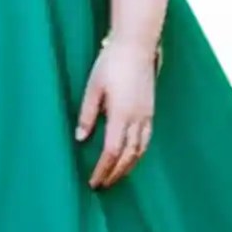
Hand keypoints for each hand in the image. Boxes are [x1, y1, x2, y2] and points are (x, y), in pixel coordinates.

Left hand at [76, 40, 158, 188]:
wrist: (137, 46)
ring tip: (116, 176)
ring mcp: (147, 115)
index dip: (102, 170)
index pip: (111, 152)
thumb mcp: (93, 88)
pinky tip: (131, 156)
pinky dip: (138, 153)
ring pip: (140, 150)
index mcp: (121, 115)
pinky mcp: (150, 110)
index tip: (93, 182)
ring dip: (128, 167)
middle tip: (103, 185)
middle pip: (127, 156)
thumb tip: (81, 139)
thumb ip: (87, 114)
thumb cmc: (111, 63)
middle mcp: (137, 119)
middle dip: (115, 173)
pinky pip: (146, 139)